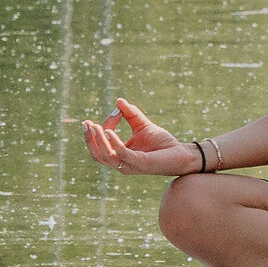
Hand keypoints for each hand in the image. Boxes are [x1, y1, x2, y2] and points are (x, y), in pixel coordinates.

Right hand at [83, 96, 207, 178]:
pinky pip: (121, 154)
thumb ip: (131, 115)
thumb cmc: (163, 144)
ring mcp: (129, 165)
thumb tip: (118, 101)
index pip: (103, 144)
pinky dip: (113, 142)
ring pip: (105, 156)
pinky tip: (109, 131)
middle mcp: (121, 164)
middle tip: (86, 124)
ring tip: (94, 126)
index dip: (102, 129)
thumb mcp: (143, 126)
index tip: (113, 111)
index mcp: (120, 156)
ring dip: (98, 141)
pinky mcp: (139, 163)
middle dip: (89, 140)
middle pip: (97, 155)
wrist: (181, 153)